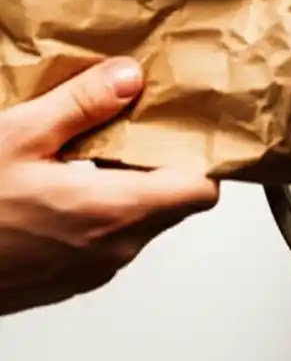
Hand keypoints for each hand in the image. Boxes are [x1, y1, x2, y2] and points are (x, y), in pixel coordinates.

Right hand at [0, 57, 218, 315]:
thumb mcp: (15, 136)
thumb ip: (81, 105)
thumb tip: (129, 79)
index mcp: (114, 212)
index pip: (201, 191)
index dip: (198, 157)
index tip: (179, 128)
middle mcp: (113, 250)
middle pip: (170, 204)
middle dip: (154, 165)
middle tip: (122, 129)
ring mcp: (90, 272)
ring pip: (135, 222)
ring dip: (121, 188)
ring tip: (80, 154)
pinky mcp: (64, 282)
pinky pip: (101, 241)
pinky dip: (92, 213)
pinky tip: (52, 187)